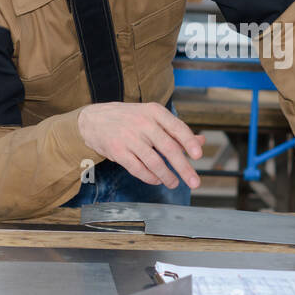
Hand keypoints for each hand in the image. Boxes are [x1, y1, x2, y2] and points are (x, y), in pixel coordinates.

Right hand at [77, 102, 205, 188]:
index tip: (198, 155)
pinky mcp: (117, 151)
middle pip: (168, 148)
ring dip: (167, 176)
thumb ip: (176, 130)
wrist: (94, 120)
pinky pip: (138, 169)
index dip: (189, 142)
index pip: (177, 127)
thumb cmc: (129, 119)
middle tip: (194, 182)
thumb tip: (201, 141)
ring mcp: (129, 137)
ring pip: (154, 162)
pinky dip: (150, 177)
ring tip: (174, 183)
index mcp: (154, 112)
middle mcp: (143, 123)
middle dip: (183, 168)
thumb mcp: (152, 117)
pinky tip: (157, 180)